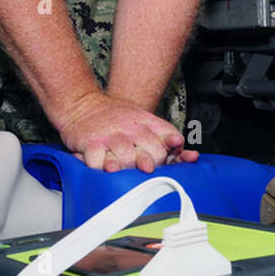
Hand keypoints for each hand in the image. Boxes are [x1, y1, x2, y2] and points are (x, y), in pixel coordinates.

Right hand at [59, 90, 197, 172]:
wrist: (81, 103)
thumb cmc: (115, 115)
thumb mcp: (142, 118)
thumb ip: (166, 137)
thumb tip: (193, 156)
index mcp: (145, 121)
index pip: (169, 139)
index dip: (170, 154)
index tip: (164, 160)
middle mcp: (130, 128)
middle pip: (152, 154)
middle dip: (152, 166)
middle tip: (145, 170)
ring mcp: (110, 136)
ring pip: (127, 159)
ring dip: (129, 170)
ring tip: (126, 172)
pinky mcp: (90, 144)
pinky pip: (99, 163)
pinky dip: (103, 170)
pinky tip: (105, 170)